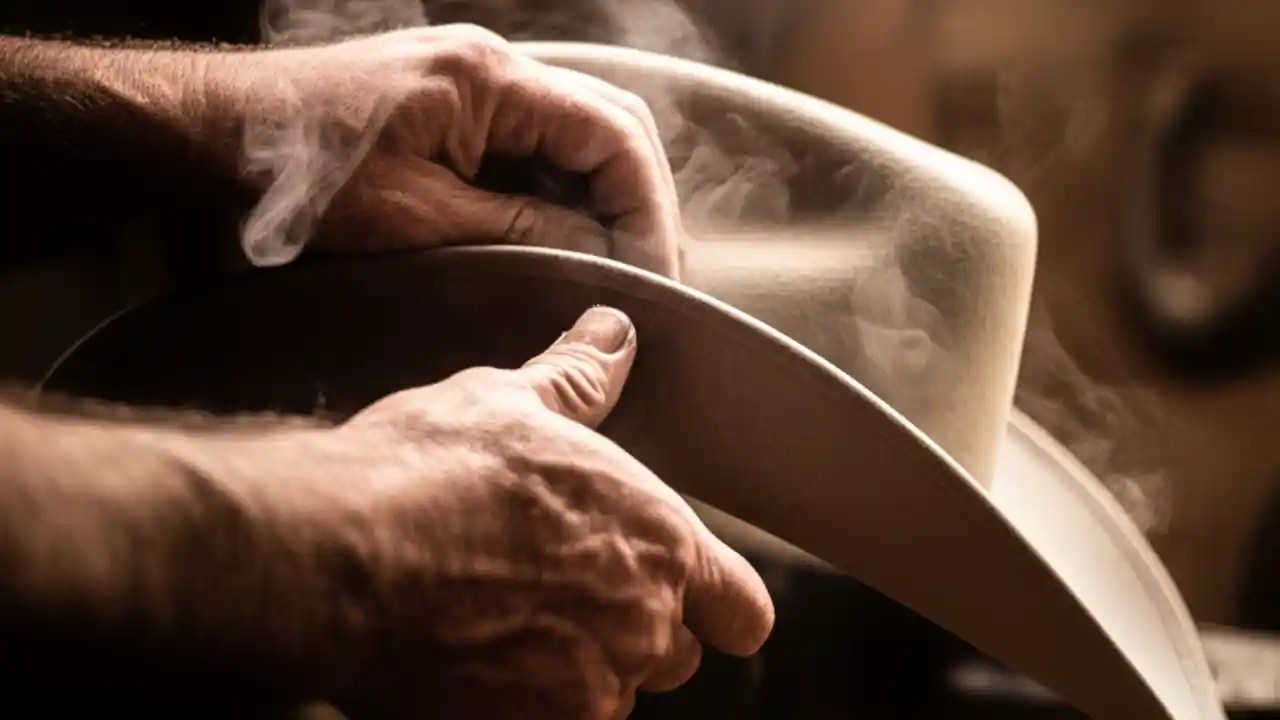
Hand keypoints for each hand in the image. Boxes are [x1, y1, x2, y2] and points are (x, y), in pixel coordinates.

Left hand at [218, 25, 683, 276]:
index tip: (655, 274)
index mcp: (491, 79)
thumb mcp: (417, 220)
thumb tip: (599, 256)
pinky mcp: (459, 109)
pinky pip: (538, 146)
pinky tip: (574, 241)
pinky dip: (566, 194)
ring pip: (581, 136)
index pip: (613, 134)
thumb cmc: (301, 173)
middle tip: (654, 276)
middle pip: (610, 127)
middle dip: (640, 204)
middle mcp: (496, 68)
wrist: (219, 134)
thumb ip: (520, 232)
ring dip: (608, 199)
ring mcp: (478, 85)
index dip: (647, 209)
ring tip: (624, 267)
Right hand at [225, 307, 770, 717]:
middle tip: (569, 589)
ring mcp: (584, 689)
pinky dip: (526, 698)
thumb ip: (578, 379)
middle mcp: (640, 625)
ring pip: (609, 693)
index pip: (744, 608)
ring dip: (579, 666)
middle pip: (677, 654)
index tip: (693, 595)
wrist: (338, 556)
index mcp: (659, 541)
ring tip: (509, 616)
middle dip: (638, 629)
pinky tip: (476, 651)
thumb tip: (612, 336)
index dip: (722, 604)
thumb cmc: (428, 472)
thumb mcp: (509, 402)